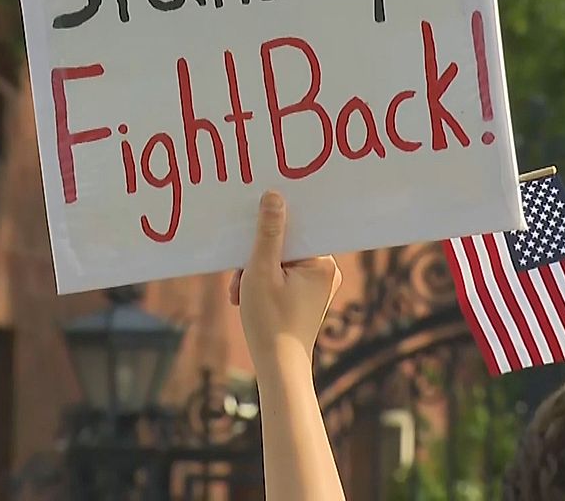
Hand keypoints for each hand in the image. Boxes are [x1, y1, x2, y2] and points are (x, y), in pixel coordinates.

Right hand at [230, 191, 341, 367]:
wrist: (278, 368)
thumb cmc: (270, 322)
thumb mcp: (262, 271)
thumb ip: (268, 232)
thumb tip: (274, 196)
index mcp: (323, 263)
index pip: (296, 228)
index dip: (271, 226)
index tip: (251, 227)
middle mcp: (326, 271)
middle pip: (285, 244)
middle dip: (257, 255)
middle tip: (238, 273)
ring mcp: (316, 285)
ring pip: (279, 261)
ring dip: (254, 271)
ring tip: (239, 292)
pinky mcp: (305, 296)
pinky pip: (281, 276)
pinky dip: (261, 282)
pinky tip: (244, 296)